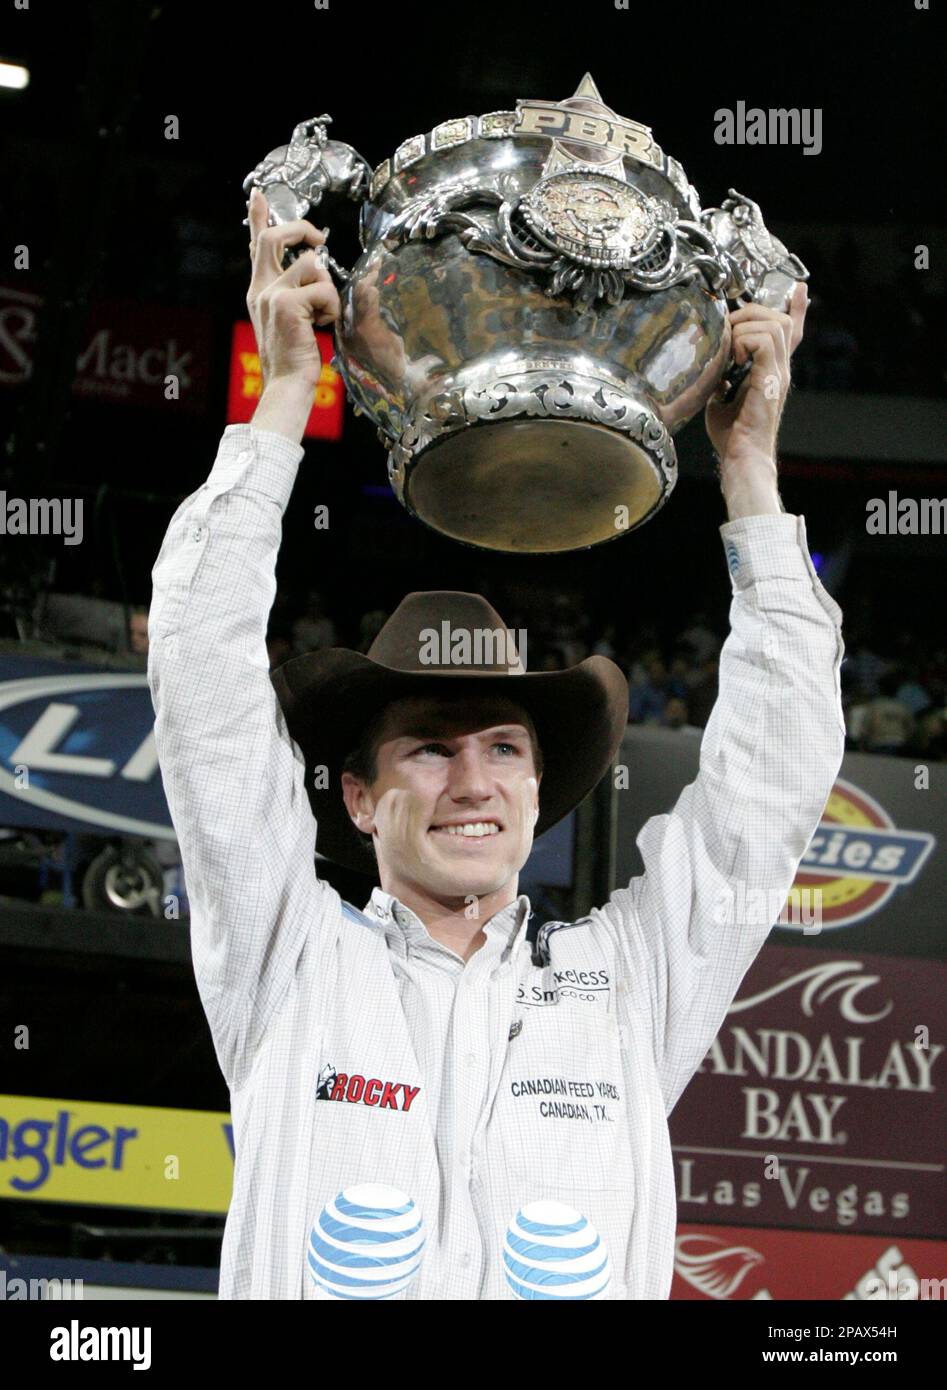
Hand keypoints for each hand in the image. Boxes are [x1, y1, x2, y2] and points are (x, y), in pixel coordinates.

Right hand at [246, 186, 340, 391]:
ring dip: (327, 289)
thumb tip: (310, 265)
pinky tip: (323, 326)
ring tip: (323, 315)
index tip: (258, 194)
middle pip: (275, 237)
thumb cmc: (295, 355)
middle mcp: (261, 288)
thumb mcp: (290, 317)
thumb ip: (293, 290)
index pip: (257, 245)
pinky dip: (332, 307)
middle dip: (300, 229)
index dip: (258, 216)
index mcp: (260, 290)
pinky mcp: (287, 304)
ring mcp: (271, 294)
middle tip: (319, 237)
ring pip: (310, 265)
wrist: (287, 383)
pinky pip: (323, 289)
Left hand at [704, 282, 807, 490]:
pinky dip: (744, 342)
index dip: (795, 308)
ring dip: (746, 326)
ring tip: (730, 348)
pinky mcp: (772, 378)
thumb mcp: (722, 396)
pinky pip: (763, 341)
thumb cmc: (732, 435)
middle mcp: (781, 368)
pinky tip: (733, 360)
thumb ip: (721, 376)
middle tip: (729, 329)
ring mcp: (779, 372)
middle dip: (751, 313)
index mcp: (772, 370)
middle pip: (780, 319)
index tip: (798, 288)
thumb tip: (710, 363)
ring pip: (774, 324)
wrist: (742, 456)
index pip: (791, 332)